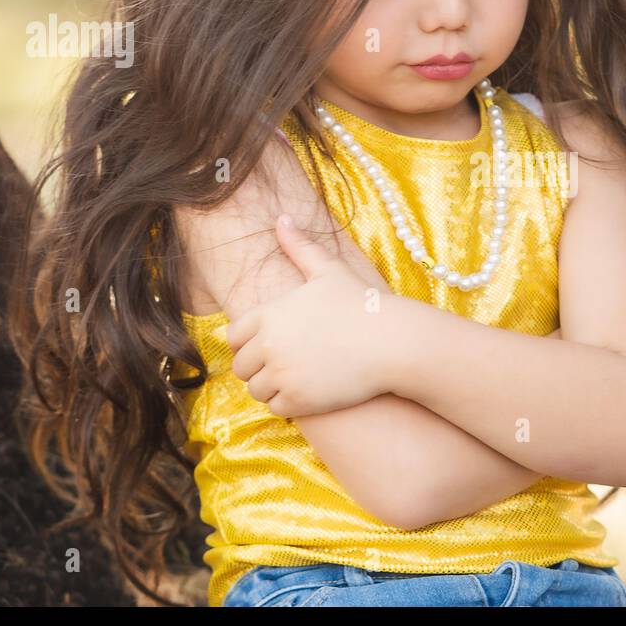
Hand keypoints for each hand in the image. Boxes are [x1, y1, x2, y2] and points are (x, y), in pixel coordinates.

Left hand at [224, 214, 397, 416]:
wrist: (392, 342)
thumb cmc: (362, 304)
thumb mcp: (329, 270)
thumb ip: (300, 247)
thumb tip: (281, 219)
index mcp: (270, 314)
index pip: (233, 336)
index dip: (247, 342)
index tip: (269, 344)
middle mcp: (270, 344)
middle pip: (241, 366)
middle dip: (258, 367)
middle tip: (286, 365)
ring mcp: (282, 373)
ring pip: (256, 389)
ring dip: (271, 387)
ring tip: (297, 379)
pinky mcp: (298, 399)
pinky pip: (276, 407)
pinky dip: (287, 404)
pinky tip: (308, 392)